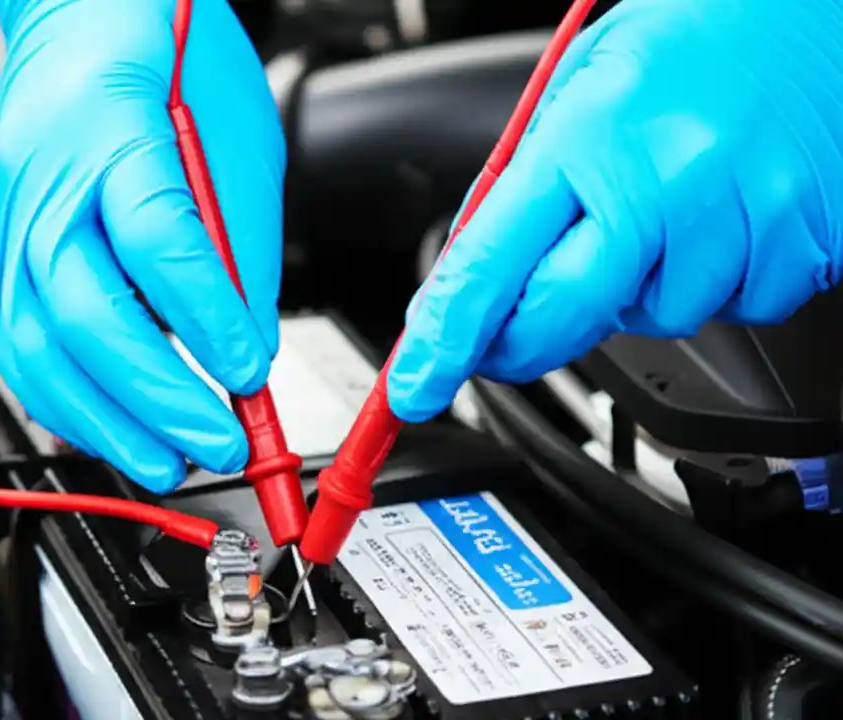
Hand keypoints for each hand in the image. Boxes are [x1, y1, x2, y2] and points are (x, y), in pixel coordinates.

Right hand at [0, 0, 284, 490]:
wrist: (78, 14)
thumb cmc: (161, 54)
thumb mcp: (234, 133)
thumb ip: (239, 247)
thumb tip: (247, 348)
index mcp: (111, 132)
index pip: (158, 244)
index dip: (206, 321)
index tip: (250, 374)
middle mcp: (47, 185)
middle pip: (86, 313)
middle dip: (157, 398)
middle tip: (216, 443)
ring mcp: (12, 224)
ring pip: (39, 347)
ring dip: (105, 422)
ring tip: (165, 462)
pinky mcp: (3, 256)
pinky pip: (22, 345)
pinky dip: (66, 402)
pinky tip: (111, 429)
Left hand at [388, 0, 842, 420]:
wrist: (825, 4)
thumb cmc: (701, 31)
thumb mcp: (584, 84)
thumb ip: (529, 179)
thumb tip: (478, 265)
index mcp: (590, 136)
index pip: (490, 265)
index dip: (445, 339)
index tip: (417, 385)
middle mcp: (667, 182)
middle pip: (562, 317)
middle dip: (523, 336)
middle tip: (515, 323)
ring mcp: (741, 220)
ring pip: (654, 318)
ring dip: (639, 288)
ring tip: (669, 209)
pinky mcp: (801, 249)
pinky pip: (735, 309)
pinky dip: (715, 280)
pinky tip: (722, 219)